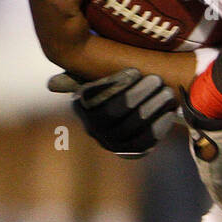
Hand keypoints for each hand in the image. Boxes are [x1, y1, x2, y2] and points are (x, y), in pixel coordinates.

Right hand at [49, 68, 178, 156]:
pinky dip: (158, 128)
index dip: (115, 85)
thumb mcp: (100, 73)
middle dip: (138, 95)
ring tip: (167, 92)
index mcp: (84, 108)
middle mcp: (94, 129)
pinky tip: (170, 113)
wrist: (141, 97)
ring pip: (131, 129)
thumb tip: (51, 86)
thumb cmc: (120, 79)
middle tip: (157, 79)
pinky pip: (144, 144)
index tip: (136, 70)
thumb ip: (81, 75)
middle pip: (115, 115)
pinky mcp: (131, 151)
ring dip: (151, 109)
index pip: (95, 100)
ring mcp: (113, 142)